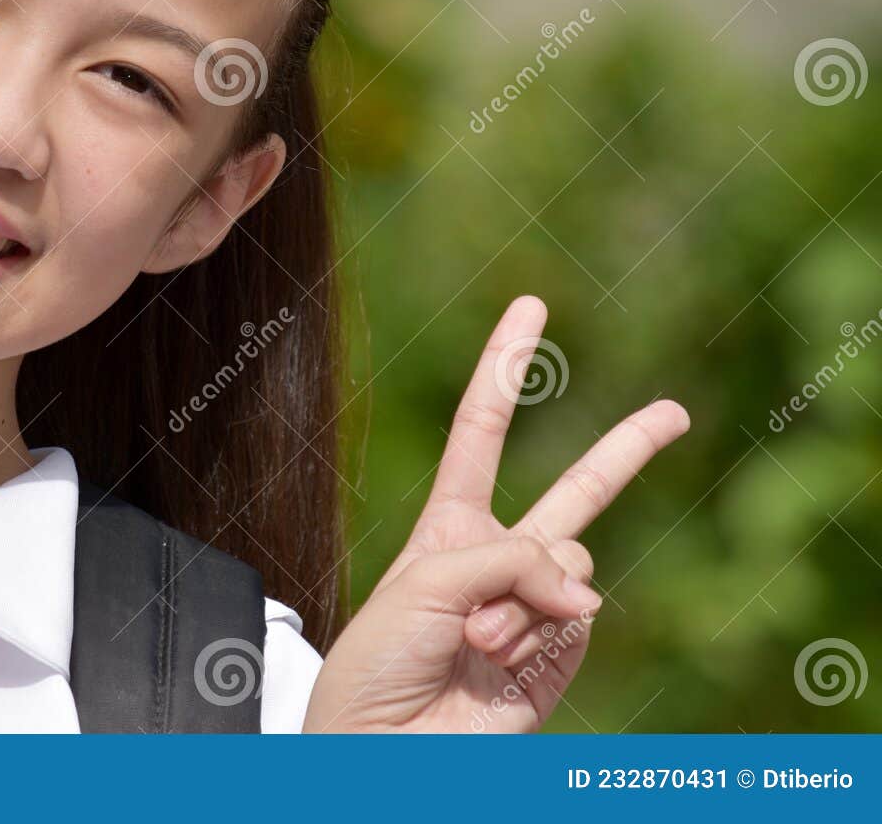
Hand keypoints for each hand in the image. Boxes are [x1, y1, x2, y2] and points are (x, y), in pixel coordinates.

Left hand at [303, 295, 690, 732]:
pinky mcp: (558, 656)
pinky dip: (541, 632)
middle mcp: (497, 559)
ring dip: (523, 596)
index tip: (531, 307)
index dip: (506, 368)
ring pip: (572, 561)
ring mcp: (534, 608)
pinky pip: (577, 617)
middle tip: (676, 413)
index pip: (483, 431)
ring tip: (475, 637)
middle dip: (627, 452)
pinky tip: (499, 660)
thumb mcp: (426, 577)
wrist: (383, 748)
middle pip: (577, 493)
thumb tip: (586, 593)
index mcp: (450, 525)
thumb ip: (513, 558)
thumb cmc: (379, 659)